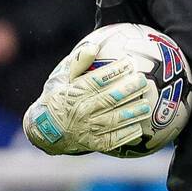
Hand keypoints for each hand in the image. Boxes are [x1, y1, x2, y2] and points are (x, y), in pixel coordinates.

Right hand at [23, 38, 151, 154]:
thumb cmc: (56, 99)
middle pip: (110, 98)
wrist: (45, 131)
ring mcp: (88, 129)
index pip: (98, 80)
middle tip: (143, 81)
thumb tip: (94, 46)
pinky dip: (127, 134)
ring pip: (115, 119)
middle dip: (129, 89)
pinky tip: (139, 127)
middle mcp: (82, 111)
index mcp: (75, 93)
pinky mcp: (93, 144)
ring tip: (146, 105)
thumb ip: (77, 63)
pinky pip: (114, 139)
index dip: (115, 71)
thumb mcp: (60, 79)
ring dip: (133, 112)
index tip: (130, 63)